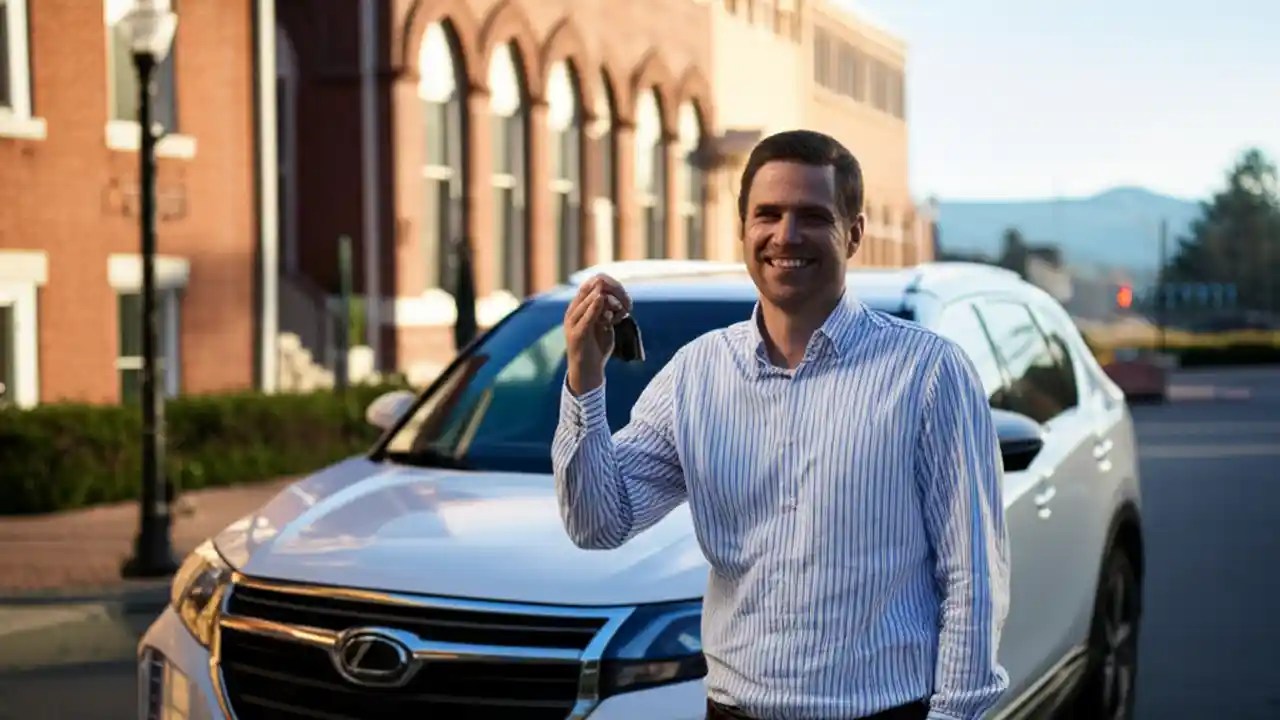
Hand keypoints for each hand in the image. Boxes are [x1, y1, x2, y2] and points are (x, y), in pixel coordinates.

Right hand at [564, 274, 630, 394]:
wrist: (587, 371)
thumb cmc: (596, 348)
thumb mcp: (604, 326)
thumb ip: (608, 312)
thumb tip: (620, 300)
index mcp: (577, 309)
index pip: (589, 286)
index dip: (607, 284)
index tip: (624, 291)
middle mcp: (572, 312)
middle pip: (588, 290)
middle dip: (608, 289)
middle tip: (626, 298)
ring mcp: (572, 322)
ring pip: (587, 301)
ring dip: (605, 298)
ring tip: (620, 303)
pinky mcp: (576, 334)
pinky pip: (585, 317)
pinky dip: (593, 307)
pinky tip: (601, 299)